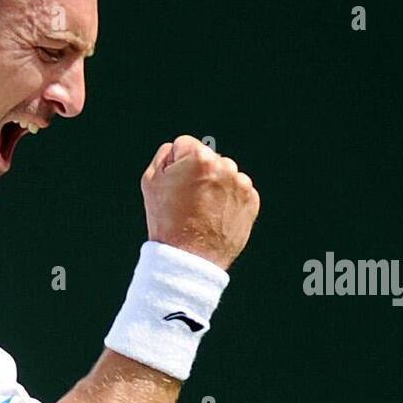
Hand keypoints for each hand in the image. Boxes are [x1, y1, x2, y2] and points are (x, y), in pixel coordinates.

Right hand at [140, 135, 259, 270]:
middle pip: (207, 159)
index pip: (184, 145)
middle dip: (198, 173)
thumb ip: (164, 155)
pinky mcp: (251, 201)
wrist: (189, 258)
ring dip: (214, 186)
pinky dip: (227, 201)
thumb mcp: (150, 182)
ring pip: (224, 175)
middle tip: (187, 201)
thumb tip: (178, 150)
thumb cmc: (167, 221)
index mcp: (200, 158)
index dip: (175, 164)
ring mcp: (241, 185)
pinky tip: (214, 217)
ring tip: (201, 211)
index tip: (174, 185)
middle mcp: (225, 166)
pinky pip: (236, 192)